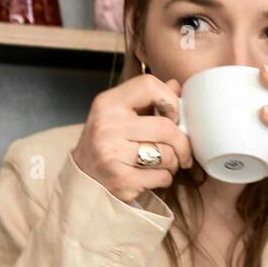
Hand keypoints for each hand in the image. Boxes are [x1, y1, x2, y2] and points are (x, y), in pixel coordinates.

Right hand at [71, 75, 193, 203]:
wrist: (83, 178)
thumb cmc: (108, 142)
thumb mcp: (120, 114)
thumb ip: (148, 99)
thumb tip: (176, 86)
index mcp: (108, 103)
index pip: (149, 86)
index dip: (170, 101)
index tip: (174, 117)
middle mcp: (107, 126)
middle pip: (165, 127)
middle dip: (182, 142)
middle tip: (183, 151)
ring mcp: (113, 154)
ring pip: (167, 155)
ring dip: (174, 162)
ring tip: (166, 163)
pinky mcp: (121, 180)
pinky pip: (162, 177)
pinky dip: (165, 178)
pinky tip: (154, 176)